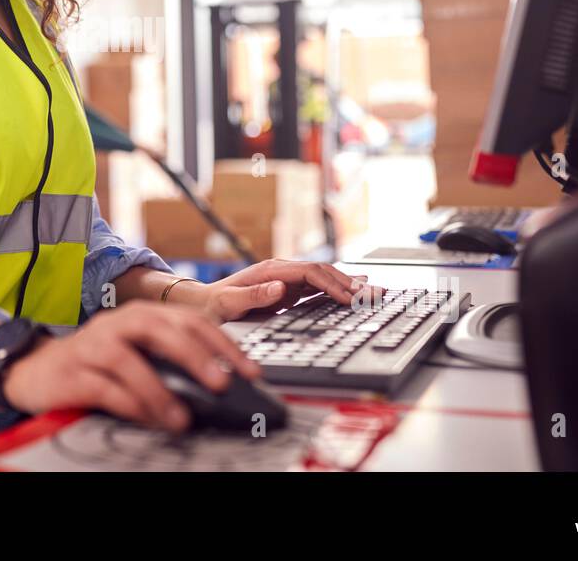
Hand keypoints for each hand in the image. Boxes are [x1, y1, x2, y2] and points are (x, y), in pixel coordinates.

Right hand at [0, 302, 262, 431]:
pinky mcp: (71, 373)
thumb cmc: (94, 363)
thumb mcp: (135, 354)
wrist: (33, 369)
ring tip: (182, 418)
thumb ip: (169, 361)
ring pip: (129, 360)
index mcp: (139, 315)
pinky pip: (103, 388)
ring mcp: (91, 346)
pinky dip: (128, 405)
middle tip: (222, 384)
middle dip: (196, 356)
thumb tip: (219, 383)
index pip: (189, 320)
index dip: (222, 343)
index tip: (249, 371)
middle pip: (160, 329)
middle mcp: (116, 324)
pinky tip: (146, 420)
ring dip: (159, 390)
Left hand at [182, 259, 385, 322]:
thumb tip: (280, 287)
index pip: (311, 273)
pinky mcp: (287, 289)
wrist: (202, 304)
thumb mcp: (228, 303)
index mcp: (271, 271)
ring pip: (324, 278)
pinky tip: (354, 292)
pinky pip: (317, 287)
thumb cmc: (213, 306)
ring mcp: (286, 279)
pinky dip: (338, 289)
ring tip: (374, 293)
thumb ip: (253, 296)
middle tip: (375, 295)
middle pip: (323, 272)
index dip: (332, 285)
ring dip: (348, 285)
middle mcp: (281, 271)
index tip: (349, 300)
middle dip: (350, 283)